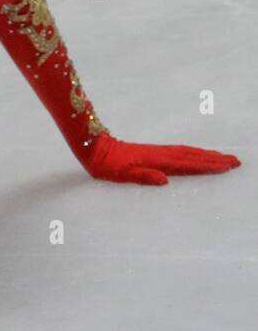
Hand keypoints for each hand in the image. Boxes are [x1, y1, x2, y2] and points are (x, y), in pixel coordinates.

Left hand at [83, 133, 240, 184]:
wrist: (95, 149)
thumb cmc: (106, 166)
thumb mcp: (121, 175)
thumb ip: (143, 176)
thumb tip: (164, 180)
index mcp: (156, 160)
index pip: (187, 164)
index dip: (207, 166)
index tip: (226, 167)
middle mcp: (160, 154)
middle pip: (193, 156)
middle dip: (214, 159)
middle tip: (235, 161)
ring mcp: (158, 151)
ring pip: (188, 152)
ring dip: (206, 154)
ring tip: (223, 157)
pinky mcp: (154, 151)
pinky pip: (179, 151)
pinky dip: (193, 153)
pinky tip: (198, 154)